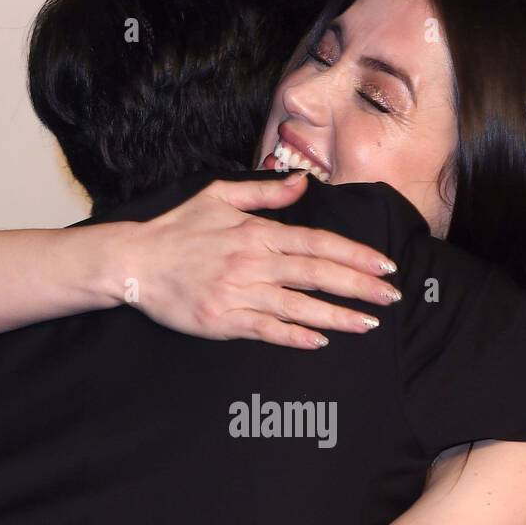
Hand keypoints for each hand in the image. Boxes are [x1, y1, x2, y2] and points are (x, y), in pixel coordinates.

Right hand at [109, 173, 400, 348]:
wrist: (134, 263)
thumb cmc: (177, 230)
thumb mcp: (218, 197)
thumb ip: (265, 193)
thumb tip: (303, 182)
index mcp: (256, 232)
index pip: (317, 243)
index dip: (354, 255)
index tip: (384, 265)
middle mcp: (253, 262)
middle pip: (316, 274)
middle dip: (359, 286)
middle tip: (391, 296)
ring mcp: (238, 293)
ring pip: (298, 306)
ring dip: (337, 316)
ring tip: (368, 323)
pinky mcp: (223, 320)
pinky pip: (266, 330)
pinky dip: (294, 336)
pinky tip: (319, 342)